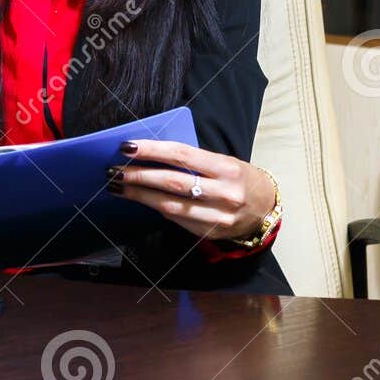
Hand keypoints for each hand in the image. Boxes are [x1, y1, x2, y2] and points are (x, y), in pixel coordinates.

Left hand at [107, 140, 274, 242]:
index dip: (152, 150)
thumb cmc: (238, 177)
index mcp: (226, 167)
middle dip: (138, 176)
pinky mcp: (209, 232)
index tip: (127, 147)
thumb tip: (150, 155)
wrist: (265, 207)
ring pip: (170, 204)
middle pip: (172, 182)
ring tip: (118, 186)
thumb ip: (192, 160)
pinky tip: (140, 199)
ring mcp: (217, 216)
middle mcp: (224, 192)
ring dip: (139, 195)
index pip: (181, 154)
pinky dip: (155, 207)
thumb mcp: (222, 161)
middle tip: (114, 170)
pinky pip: (176, 218)